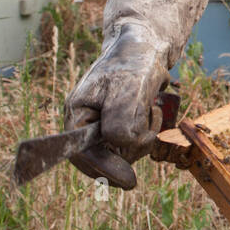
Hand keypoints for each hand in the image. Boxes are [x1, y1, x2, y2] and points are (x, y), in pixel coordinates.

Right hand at [64, 21, 169, 188]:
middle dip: (131, 148)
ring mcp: (103, 129)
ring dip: (144, 137)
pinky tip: (152, 112)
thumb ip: (122, 119)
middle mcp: (86, 126)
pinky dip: (148, 132)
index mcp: (77, 114)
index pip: (82, 155)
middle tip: (149, 125)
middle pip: (105, 160)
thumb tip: (122, 145)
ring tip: (150, 109)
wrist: (145, 48)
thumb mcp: (129, 88)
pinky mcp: (120, 129)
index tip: (130, 181)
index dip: (105, 170)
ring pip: (124, 154)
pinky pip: (135, 146)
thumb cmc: (134, 63)